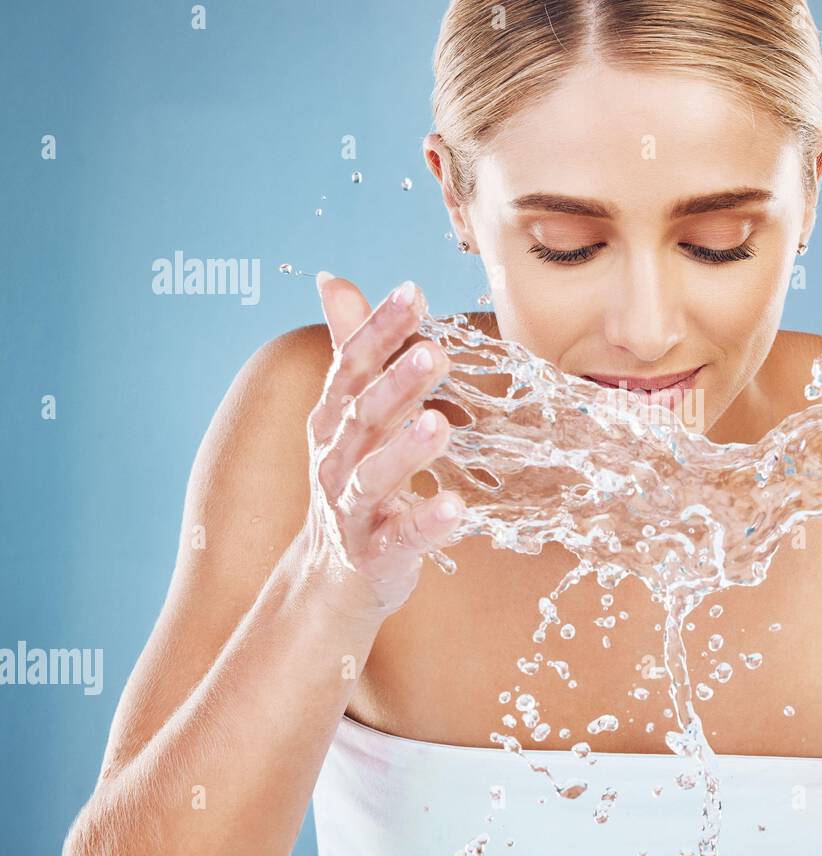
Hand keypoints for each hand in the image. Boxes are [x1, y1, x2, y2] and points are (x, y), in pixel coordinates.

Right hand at [302, 273, 464, 621]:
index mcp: (333, 419)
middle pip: (364, 416)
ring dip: (406, 450)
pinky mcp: (375, 554)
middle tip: (435, 353)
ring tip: (441, 424)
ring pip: (373, 476)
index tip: (414, 291)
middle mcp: (335, 459)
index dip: (379, 328)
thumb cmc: (352, 481)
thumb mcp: (347, 415)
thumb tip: (332, 279)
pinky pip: (401, 538)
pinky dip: (426, 523)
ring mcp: (351, 510)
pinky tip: (455, 507)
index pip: (351, 365)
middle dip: (396, 383)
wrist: (332, 576)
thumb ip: (347, 349)